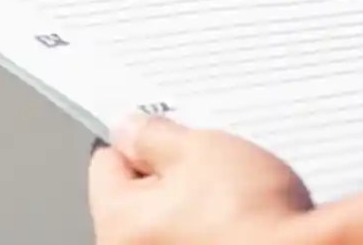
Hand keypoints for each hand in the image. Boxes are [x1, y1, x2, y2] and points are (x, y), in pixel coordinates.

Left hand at [88, 116, 311, 244]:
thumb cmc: (256, 217)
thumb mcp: (199, 149)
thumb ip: (153, 135)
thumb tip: (128, 129)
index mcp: (117, 222)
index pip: (107, 162)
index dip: (141, 143)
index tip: (166, 139)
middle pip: (136, 198)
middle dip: (168, 178)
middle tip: (208, 169)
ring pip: (168, 223)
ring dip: (192, 209)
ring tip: (232, 200)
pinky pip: (196, 241)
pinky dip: (214, 234)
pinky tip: (243, 227)